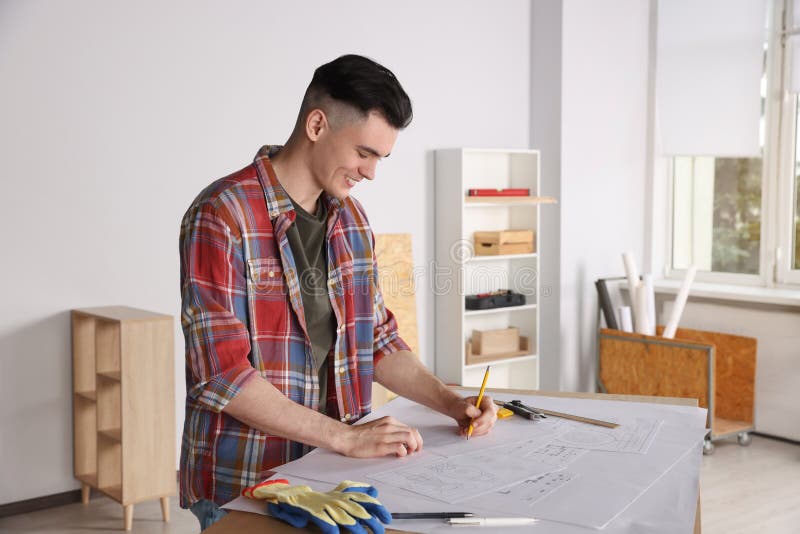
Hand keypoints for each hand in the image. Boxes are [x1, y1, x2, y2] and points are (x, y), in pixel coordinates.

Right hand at [244, 480, 391, 533]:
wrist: (298, 498)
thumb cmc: (323, 498)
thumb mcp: (342, 491)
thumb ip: (358, 490)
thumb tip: (375, 490)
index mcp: (346, 495)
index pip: (366, 500)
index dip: (378, 508)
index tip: (387, 518)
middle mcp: (339, 501)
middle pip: (359, 511)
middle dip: (371, 522)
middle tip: (379, 531)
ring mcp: (327, 508)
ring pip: (345, 518)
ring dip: (356, 528)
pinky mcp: (315, 515)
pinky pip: (326, 524)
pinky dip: (332, 530)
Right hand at [338, 416, 422, 457]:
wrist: (346, 438)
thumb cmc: (360, 435)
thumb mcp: (378, 427)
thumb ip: (389, 430)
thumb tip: (401, 440)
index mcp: (389, 421)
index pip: (410, 428)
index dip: (416, 438)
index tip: (415, 446)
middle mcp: (389, 425)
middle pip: (413, 432)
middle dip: (418, 443)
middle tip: (415, 451)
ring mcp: (385, 435)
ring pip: (409, 438)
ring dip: (413, 447)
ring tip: (409, 453)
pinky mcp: (381, 445)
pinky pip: (400, 447)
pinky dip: (403, 452)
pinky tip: (399, 455)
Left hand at [449, 395, 497, 437]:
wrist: (458, 410)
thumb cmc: (460, 406)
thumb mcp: (462, 406)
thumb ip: (469, 409)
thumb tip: (477, 415)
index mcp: (487, 401)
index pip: (490, 412)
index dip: (483, 420)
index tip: (472, 425)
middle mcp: (491, 410)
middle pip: (489, 422)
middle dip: (477, 428)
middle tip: (465, 430)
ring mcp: (490, 419)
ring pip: (486, 429)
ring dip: (474, 432)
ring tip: (463, 430)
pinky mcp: (487, 426)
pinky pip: (483, 432)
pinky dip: (474, 433)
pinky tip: (465, 431)